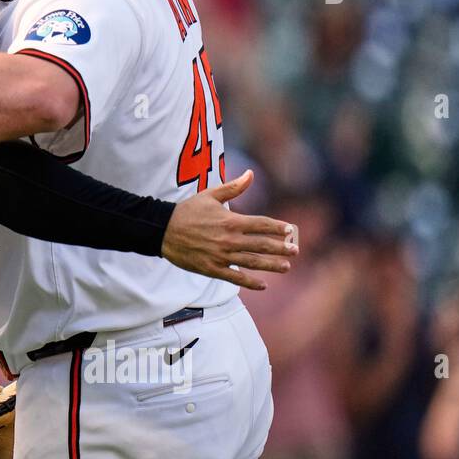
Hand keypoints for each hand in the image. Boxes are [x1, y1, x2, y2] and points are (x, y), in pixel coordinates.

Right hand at [161, 170, 297, 290]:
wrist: (163, 230)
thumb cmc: (187, 211)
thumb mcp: (210, 195)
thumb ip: (233, 187)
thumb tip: (251, 173)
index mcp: (231, 221)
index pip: (261, 224)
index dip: (277, 227)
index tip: (290, 230)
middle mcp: (229, 239)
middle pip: (261, 245)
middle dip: (281, 248)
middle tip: (295, 251)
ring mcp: (221, 256)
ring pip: (252, 262)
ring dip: (271, 265)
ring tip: (286, 267)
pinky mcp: (212, 268)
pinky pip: (234, 278)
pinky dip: (249, 282)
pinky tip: (263, 285)